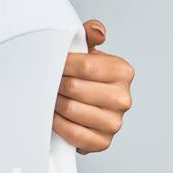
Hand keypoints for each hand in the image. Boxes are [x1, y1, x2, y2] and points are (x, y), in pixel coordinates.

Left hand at [54, 19, 133, 154]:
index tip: (51, 64)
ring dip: (54, 103)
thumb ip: (89, 35)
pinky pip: (73, 133)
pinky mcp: (103, 142)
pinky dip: (58, 124)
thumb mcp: (86, 52)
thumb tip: (97, 31)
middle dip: (56, 84)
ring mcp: (114, 122)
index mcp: (122, 71)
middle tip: (49, 83)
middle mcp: (123, 98)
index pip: (85, 66)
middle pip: (75, 88)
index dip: (62, 65)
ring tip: (52, 97)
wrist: (85, 105)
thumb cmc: (84, 76)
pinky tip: (56, 115)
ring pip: (71, 110)